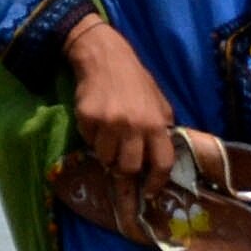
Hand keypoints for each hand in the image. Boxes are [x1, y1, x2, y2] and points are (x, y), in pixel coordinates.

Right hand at [64, 17, 173, 184]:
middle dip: (125, 171)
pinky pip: (89, 141)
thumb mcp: (159, 102)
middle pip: (129, 168)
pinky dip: (92, 137)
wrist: (105, 57)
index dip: (156, 182)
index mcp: (156, 123)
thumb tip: (160, 159)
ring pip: (106, 158)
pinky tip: (96, 120)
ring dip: (107, 153)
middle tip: (121, 165)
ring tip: (108, 136)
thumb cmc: (136, 82)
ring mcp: (109, 123)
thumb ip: (162, 128)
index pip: (162, 163)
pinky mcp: (87, 118)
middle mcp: (134, 125)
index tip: (148, 193)